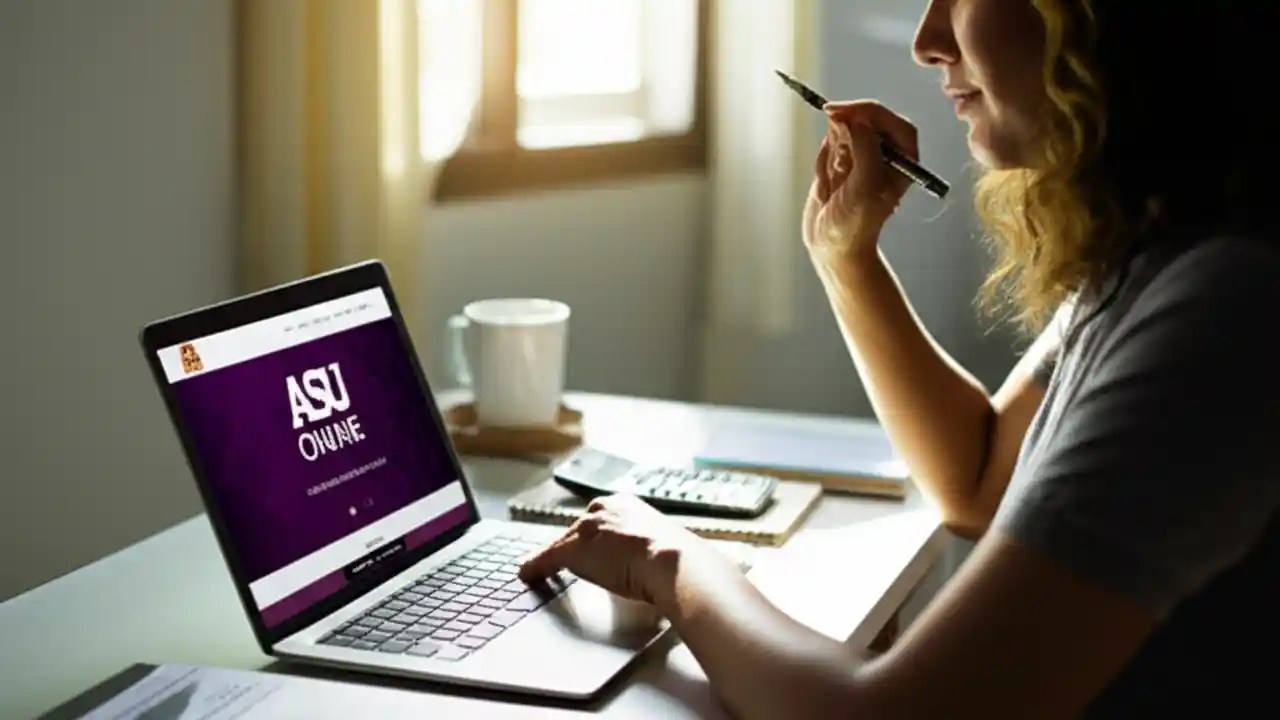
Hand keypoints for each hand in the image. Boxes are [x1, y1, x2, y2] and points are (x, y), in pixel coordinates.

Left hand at [518, 494, 723, 609]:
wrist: (675, 564)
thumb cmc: (679, 561)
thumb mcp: (665, 546)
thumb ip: (657, 548)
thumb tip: (668, 563)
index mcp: (630, 503)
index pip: (602, 518)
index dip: (597, 538)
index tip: (594, 549)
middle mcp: (606, 507)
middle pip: (579, 528)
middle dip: (573, 545)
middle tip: (569, 564)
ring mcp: (589, 526)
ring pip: (564, 543)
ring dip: (553, 558)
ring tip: (542, 570)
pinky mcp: (574, 547)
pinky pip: (548, 558)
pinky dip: (536, 567)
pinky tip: (527, 575)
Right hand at [803, 100, 918, 259]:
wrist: (831, 247)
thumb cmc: (854, 225)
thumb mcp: (864, 188)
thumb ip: (865, 149)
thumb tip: (857, 119)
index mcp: (904, 161)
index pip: (894, 123)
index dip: (870, 112)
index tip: (844, 113)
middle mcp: (886, 155)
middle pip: (868, 120)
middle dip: (846, 132)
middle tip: (829, 134)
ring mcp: (862, 155)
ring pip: (845, 130)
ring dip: (831, 152)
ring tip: (832, 184)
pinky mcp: (842, 160)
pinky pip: (830, 144)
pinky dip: (822, 160)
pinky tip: (825, 185)